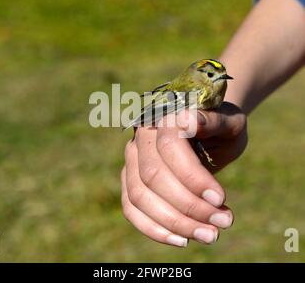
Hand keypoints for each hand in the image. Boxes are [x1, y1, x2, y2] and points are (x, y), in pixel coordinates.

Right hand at [121, 102, 246, 246]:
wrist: (208, 135)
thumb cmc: (221, 130)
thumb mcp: (228, 122)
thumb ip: (212, 120)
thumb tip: (187, 120)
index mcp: (164, 118)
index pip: (169, 148)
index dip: (192, 177)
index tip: (220, 199)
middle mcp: (142, 138)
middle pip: (152, 176)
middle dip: (188, 205)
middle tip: (222, 222)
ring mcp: (132, 160)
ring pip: (139, 196)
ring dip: (173, 222)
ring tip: (209, 235)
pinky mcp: (130, 180)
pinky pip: (131, 208)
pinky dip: (152, 228)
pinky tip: (181, 240)